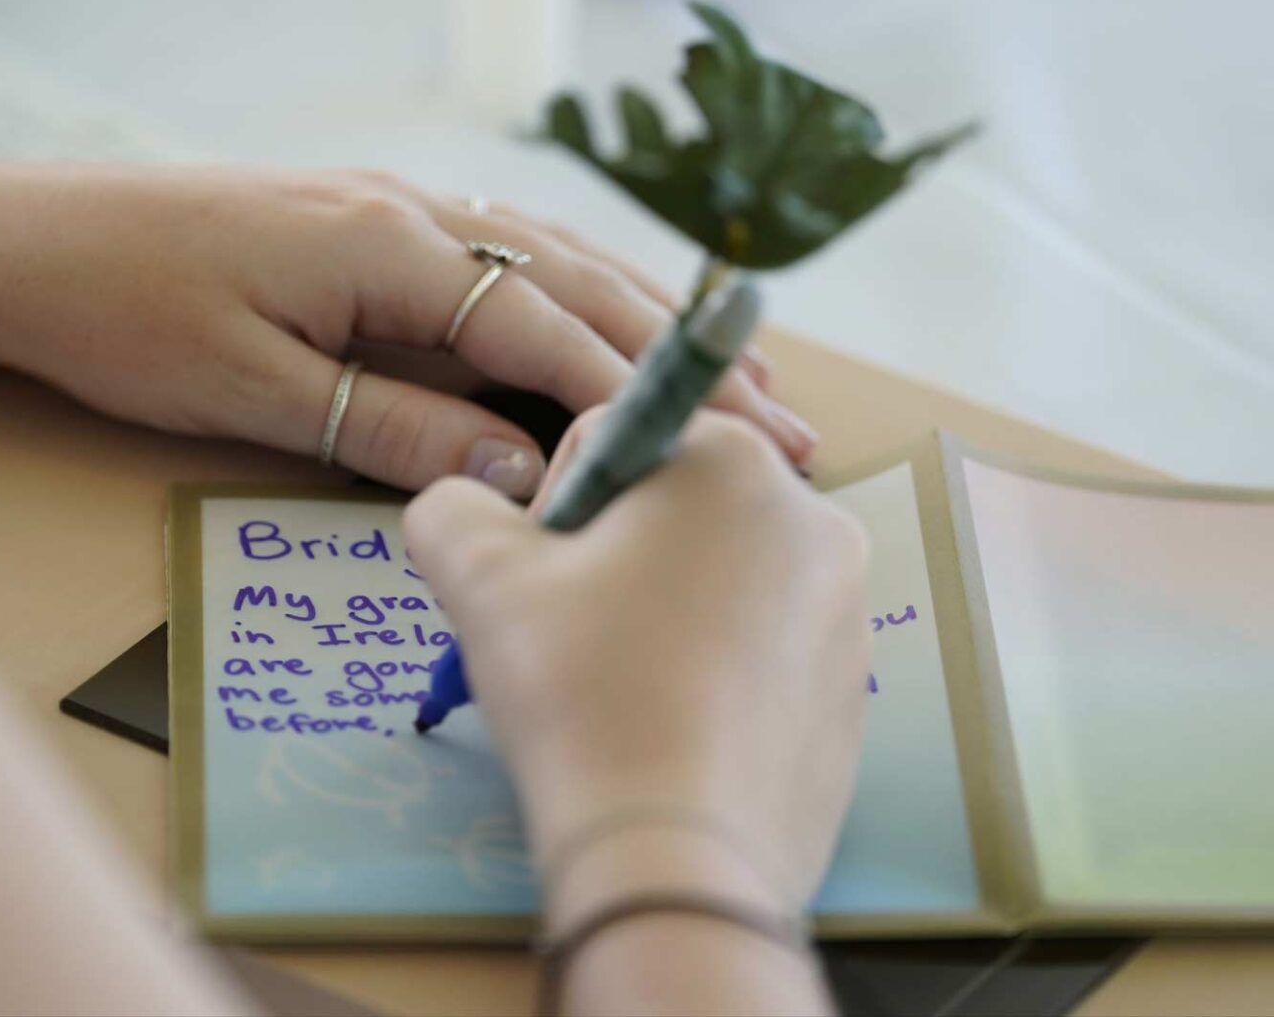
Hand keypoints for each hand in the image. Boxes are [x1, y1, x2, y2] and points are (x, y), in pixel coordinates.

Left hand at [0, 166, 815, 493]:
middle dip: (684, 369)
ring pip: (561, 270)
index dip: (635, 400)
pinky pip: (510, 270)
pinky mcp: (382, 232)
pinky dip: (581, 314)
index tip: (721, 460)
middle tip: (784, 432)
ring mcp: (403, 214)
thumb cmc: (124, 313)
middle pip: (582, 290)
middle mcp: (416, 214)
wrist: (27, 240)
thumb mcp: (255, 390)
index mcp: (390, 246)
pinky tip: (619, 347)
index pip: (546, 327)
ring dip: (651, 337)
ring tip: (739, 395)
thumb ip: (392, 428)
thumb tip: (520, 475)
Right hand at [403, 410, 868, 918]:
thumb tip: (459, 508)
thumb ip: (450, 508)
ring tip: (620, 694)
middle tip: (574, 643)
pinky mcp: (852, 690)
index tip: (546, 586)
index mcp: (732, 460)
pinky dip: (710, 675)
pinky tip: (671, 731)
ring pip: (714, 582)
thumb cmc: (585, 695)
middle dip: (611, 562)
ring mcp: (847, 610)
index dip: (555, 512)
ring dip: (657, 617)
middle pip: (670, 510)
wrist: (679, 862)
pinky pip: (759, 653)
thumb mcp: (480, 580)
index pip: (611, 440)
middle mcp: (813, 517)